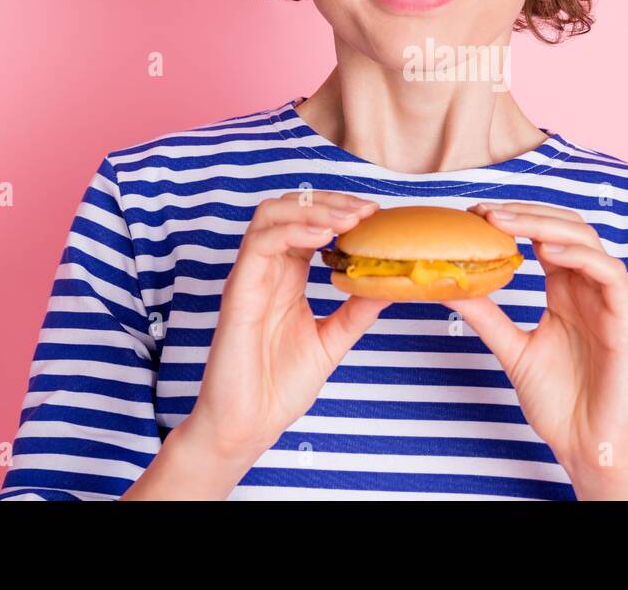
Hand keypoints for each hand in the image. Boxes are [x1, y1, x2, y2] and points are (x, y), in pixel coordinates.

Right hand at [185, 190, 387, 466]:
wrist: (249, 425)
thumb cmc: (279, 386)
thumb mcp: (331, 341)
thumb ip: (356, 311)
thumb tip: (389, 284)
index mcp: (287, 277)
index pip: (309, 223)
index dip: (340, 211)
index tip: (376, 215)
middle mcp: (267, 270)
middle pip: (290, 207)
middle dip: (330, 201)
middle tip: (367, 211)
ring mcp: (250, 277)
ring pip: (271, 215)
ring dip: (313, 209)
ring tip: (348, 220)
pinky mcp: (238, 292)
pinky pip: (260, 245)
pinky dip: (292, 232)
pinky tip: (323, 239)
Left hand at [444, 201, 627, 499]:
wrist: (587, 446)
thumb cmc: (558, 403)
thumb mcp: (513, 349)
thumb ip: (486, 316)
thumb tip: (447, 286)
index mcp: (565, 291)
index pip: (543, 238)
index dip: (513, 220)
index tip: (474, 215)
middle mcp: (588, 289)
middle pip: (564, 229)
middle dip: (525, 214)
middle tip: (485, 213)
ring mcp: (609, 302)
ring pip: (587, 242)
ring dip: (546, 226)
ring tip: (507, 223)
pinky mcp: (626, 320)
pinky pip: (611, 275)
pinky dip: (581, 256)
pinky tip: (549, 252)